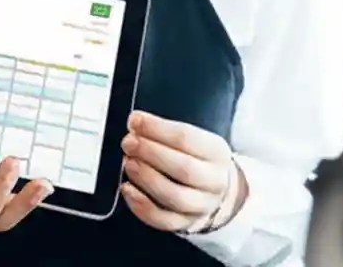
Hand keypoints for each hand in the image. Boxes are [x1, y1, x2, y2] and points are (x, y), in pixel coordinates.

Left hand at [120, 110, 246, 232]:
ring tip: (128, 163)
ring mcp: (202, 205)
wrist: (215, 187)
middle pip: (183, 169)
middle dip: (150, 153)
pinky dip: (142, 206)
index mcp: (216, 152)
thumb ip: (165, 133)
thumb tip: (135, 125)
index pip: (186, 138)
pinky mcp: (187, 222)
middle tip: (128, 143)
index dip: (156, 128)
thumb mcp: (192, 138)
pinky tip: (127, 189)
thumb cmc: (195, 157)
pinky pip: (164, 220)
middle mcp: (214, 181)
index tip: (134, 120)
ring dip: (146, 178)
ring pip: (174, 197)